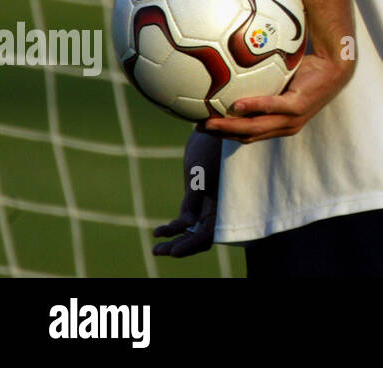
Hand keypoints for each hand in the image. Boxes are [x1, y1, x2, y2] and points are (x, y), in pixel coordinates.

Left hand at [153, 129, 221, 257]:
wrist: (210, 131)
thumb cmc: (210, 149)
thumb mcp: (199, 173)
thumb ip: (193, 200)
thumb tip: (186, 224)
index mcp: (226, 203)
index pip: (211, 234)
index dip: (194, 244)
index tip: (175, 251)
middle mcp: (219, 208)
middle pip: (201, 237)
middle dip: (181, 247)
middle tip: (160, 252)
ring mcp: (208, 205)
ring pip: (193, 232)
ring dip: (175, 241)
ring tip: (156, 249)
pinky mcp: (198, 199)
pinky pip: (187, 221)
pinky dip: (174, 227)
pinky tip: (158, 232)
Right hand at [199, 53, 352, 143]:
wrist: (334, 63)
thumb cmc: (306, 68)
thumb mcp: (278, 78)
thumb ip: (258, 81)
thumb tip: (233, 68)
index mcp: (280, 123)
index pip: (247, 135)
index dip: (225, 135)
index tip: (203, 127)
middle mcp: (285, 126)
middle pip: (247, 136)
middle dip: (222, 134)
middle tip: (199, 127)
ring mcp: (292, 118)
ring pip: (256, 127)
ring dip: (231, 126)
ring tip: (210, 121)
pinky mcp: (299, 105)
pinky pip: (272, 107)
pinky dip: (254, 107)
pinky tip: (236, 105)